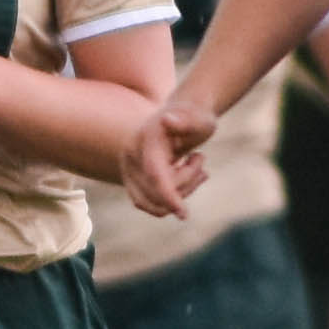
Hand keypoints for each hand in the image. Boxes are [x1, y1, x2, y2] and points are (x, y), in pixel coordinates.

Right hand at [122, 90, 215, 220]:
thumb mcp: (199, 119)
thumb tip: (167, 119)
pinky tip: (191, 177)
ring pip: (152, 202)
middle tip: (200, 159)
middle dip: (186, 184)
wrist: (181, 114)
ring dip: (182, 192)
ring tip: (198, 168)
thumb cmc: (195, 117)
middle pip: (155, 191)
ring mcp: (128, 171)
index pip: (154, 175)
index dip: (168, 195)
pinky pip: (151, 204)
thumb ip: (186, 121)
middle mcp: (130, 158)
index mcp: (145, 142)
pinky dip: (174, 198)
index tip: (184, 215)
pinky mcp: (132, 181)